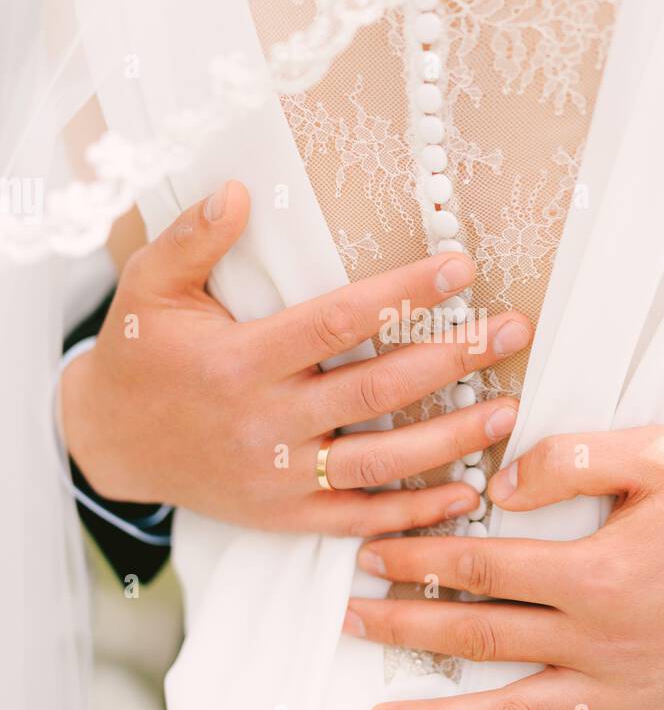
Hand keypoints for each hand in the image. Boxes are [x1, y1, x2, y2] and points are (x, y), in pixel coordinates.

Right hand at [61, 180, 529, 534]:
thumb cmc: (136, 353)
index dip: (403, 295)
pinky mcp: (283, 515)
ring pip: (380, 462)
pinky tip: (465, 492)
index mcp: (239, 360)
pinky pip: (358, 518)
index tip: (460, 268)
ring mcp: (278, 476)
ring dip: (450, 439)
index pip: (337, 322)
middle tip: (511, 331)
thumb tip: (237, 191)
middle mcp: (266, 422)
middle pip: (376, 390)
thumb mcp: (146, 286)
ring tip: (506, 409)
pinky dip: (414, 512)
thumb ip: (191, 239)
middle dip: (452, 360)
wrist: (106, 442)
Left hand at [346, 426, 663, 709]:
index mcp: (592, 571)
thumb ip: (574, 461)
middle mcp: (597, 640)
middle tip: (350, 623)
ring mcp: (624, 692)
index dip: (418, 560)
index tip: (371, 556)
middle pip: (478, 638)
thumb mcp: (662, 455)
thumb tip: (500, 485)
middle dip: (404, 630)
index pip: (479, 568)